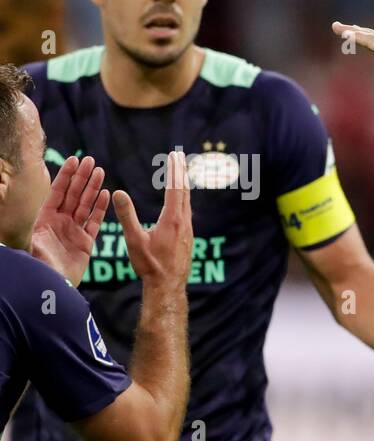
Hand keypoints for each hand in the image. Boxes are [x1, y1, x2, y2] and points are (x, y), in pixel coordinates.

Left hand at [30, 155, 108, 282]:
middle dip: (82, 177)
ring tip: (100, 172)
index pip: (58, 192)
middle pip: (73, 195)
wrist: (53, 287)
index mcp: (45, 220)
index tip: (74, 160)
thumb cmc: (39, 267)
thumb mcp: (31, 246)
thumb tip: (21, 217)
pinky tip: (105, 195)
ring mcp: (73, 232)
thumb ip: (33, 232)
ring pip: (85, 205)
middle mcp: (60, 223)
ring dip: (93, 188)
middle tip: (91, 161)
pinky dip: (100, 209)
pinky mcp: (86, 243)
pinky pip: (95, 222)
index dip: (66, 176)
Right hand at [113, 150, 192, 291]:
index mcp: (172, 220)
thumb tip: (117, 192)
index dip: (174, 170)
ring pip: (187, 203)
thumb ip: (126, 215)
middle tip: (179, 156)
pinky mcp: (188, 238)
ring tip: (180, 173)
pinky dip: (183, 200)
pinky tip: (180, 201)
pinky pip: (186, 213)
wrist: (168, 286)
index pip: (175, 188)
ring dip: (183, 186)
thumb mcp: (134, 240)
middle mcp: (184, 223)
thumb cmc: (149, 265)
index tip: (175, 154)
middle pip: (184, 192)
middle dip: (181, 172)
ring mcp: (188, 231)